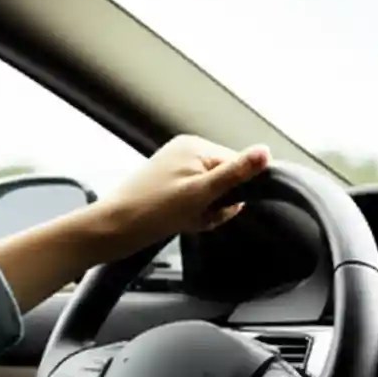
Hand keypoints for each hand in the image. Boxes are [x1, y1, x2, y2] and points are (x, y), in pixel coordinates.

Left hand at [0, 135, 267, 313]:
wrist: (112, 231)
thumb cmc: (150, 211)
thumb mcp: (200, 192)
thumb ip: (235, 173)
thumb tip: (265, 151)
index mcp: (193, 146)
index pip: (237, 165)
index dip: (234, 191)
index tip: (217, 205)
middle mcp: (185, 154)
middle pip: (226, 183)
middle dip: (217, 205)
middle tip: (197, 215)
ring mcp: (175, 172)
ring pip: (212, 197)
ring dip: (205, 215)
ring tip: (184, 220)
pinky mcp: (168, 190)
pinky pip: (196, 205)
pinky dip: (193, 218)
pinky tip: (179, 224)